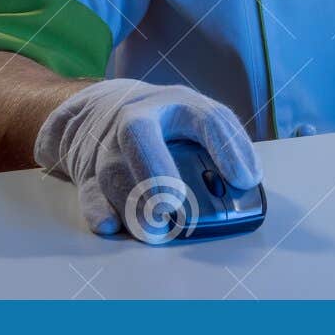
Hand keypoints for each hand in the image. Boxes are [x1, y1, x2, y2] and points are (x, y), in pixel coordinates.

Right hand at [34, 78, 261, 241]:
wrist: (104, 108)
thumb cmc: (165, 119)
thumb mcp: (199, 117)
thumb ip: (226, 144)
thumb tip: (247, 181)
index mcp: (176, 103)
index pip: (206, 118)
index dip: (227, 147)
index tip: (244, 180)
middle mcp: (136, 117)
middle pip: (139, 136)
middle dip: (154, 173)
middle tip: (172, 207)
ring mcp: (107, 143)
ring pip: (114, 173)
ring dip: (135, 207)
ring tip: (157, 231)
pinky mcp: (87, 171)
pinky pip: (87, 191)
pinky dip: (97, 210)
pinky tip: (110, 225)